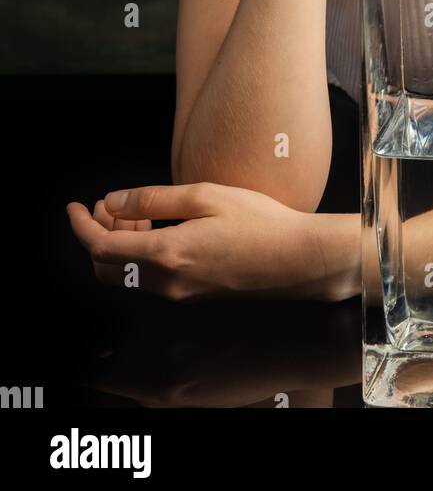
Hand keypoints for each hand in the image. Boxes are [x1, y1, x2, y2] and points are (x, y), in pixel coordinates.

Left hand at [66, 182, 339, 302]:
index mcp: (166, 254)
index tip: (76, 206)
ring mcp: (181, 293)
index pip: (102, 246)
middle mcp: (168, 282)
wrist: (298, 258)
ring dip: (120, 246)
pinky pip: (151, 279)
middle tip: (108, 206)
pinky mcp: (195, 295)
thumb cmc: (259, 222)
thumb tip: (114, 201)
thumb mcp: (203, 196)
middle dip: (98, 236)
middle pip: (108, 268)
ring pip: (128, 276)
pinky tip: (160, 230)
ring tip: (136, 213)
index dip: (82, 226)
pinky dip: (141, 256)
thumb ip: (153, 199)